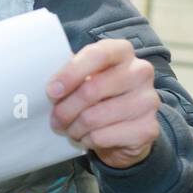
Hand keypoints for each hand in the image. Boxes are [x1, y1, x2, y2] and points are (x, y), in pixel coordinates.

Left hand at [48, 38, 160, 168]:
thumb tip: (43, 75)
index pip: (97, 54)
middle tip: (55, 119)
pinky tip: (87, 138)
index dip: (70, 73)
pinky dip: (87, 140)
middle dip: (64, 109)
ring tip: (70, 129)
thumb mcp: (83, 78)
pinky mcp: (149, 128)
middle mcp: (141, 72)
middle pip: (91, 90)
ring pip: (94, 117)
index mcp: (122, 52)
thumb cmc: (97, 97)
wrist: (125, 130)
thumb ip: (68, 71)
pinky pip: (103, 136)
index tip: (51, 91)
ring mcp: (149, 100)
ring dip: (74, 127)